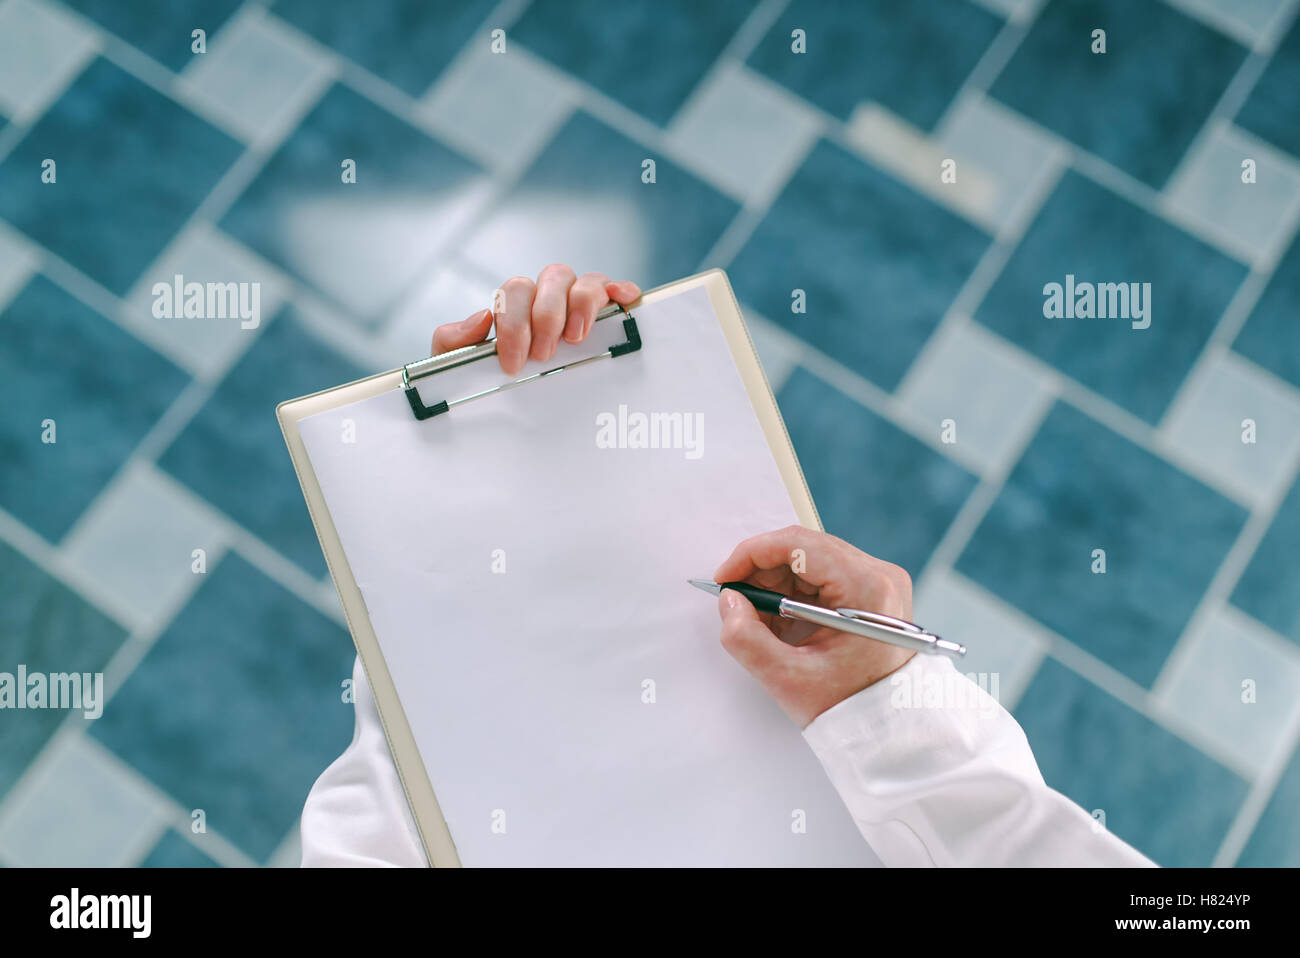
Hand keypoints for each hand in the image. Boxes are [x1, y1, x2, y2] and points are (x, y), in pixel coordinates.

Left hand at [431, 265, 641, 374]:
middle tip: (543, 355)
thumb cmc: (494, 383)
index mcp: (515, 304)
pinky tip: (621, 301)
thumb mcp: (459, 366)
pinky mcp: (608, 313)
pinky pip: (617, 291)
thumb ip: (454, 341)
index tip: (514, 362)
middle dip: (547, 316)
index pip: (516, 291)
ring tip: (575, 339)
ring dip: (582, 305)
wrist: (509, 410)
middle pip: (554, 277)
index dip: (514, 323)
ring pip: (586, 281)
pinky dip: (620, 291)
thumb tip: (481, 317)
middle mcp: (548, 296)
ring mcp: (579, 302)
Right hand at [712, 525, 916, 727]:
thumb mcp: (787, 679)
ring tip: (762, 624)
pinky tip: (782, 625)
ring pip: (810, 560)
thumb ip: (746, 639)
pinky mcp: (872, 590)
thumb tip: (729, 602)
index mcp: (867, 588)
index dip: (752, 554)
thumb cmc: (849, 707)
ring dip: (776, 585)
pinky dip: (793, 593)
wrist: (889, 727)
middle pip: (804, 548)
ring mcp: (878, 580)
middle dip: (762, 572)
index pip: (798, 545)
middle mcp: (879, 574)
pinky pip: (822, 575)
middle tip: (738, 603)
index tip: (725, 578)